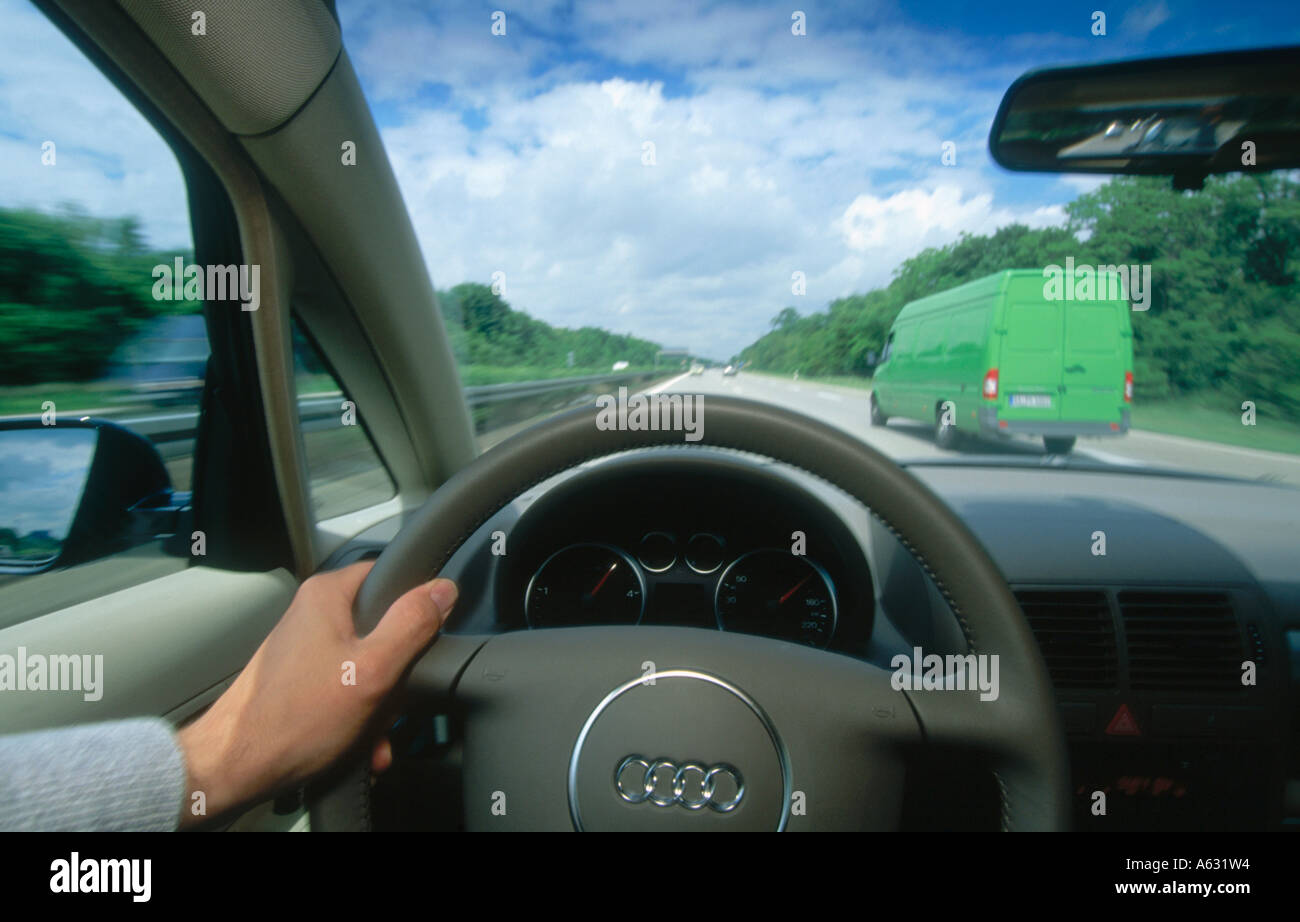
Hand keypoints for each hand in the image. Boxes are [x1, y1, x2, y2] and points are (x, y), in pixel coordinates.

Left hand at [176, 561, 456, 826]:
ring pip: (368, 666)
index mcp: (327, 595)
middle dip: (395, 675)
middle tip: (390, 702)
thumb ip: (412, 624)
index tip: (424, 640)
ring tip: (373, 734)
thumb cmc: (293, 719)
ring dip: (380, 705)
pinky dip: (359, 717)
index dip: (417, 607)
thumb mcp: (373, 669)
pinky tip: (362, 746)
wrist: (234, 768)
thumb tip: (443, 590)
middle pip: (383, 628)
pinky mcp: (301, 680)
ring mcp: (305, 649)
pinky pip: (346, 690)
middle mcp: (313, 614)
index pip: (391, 576)